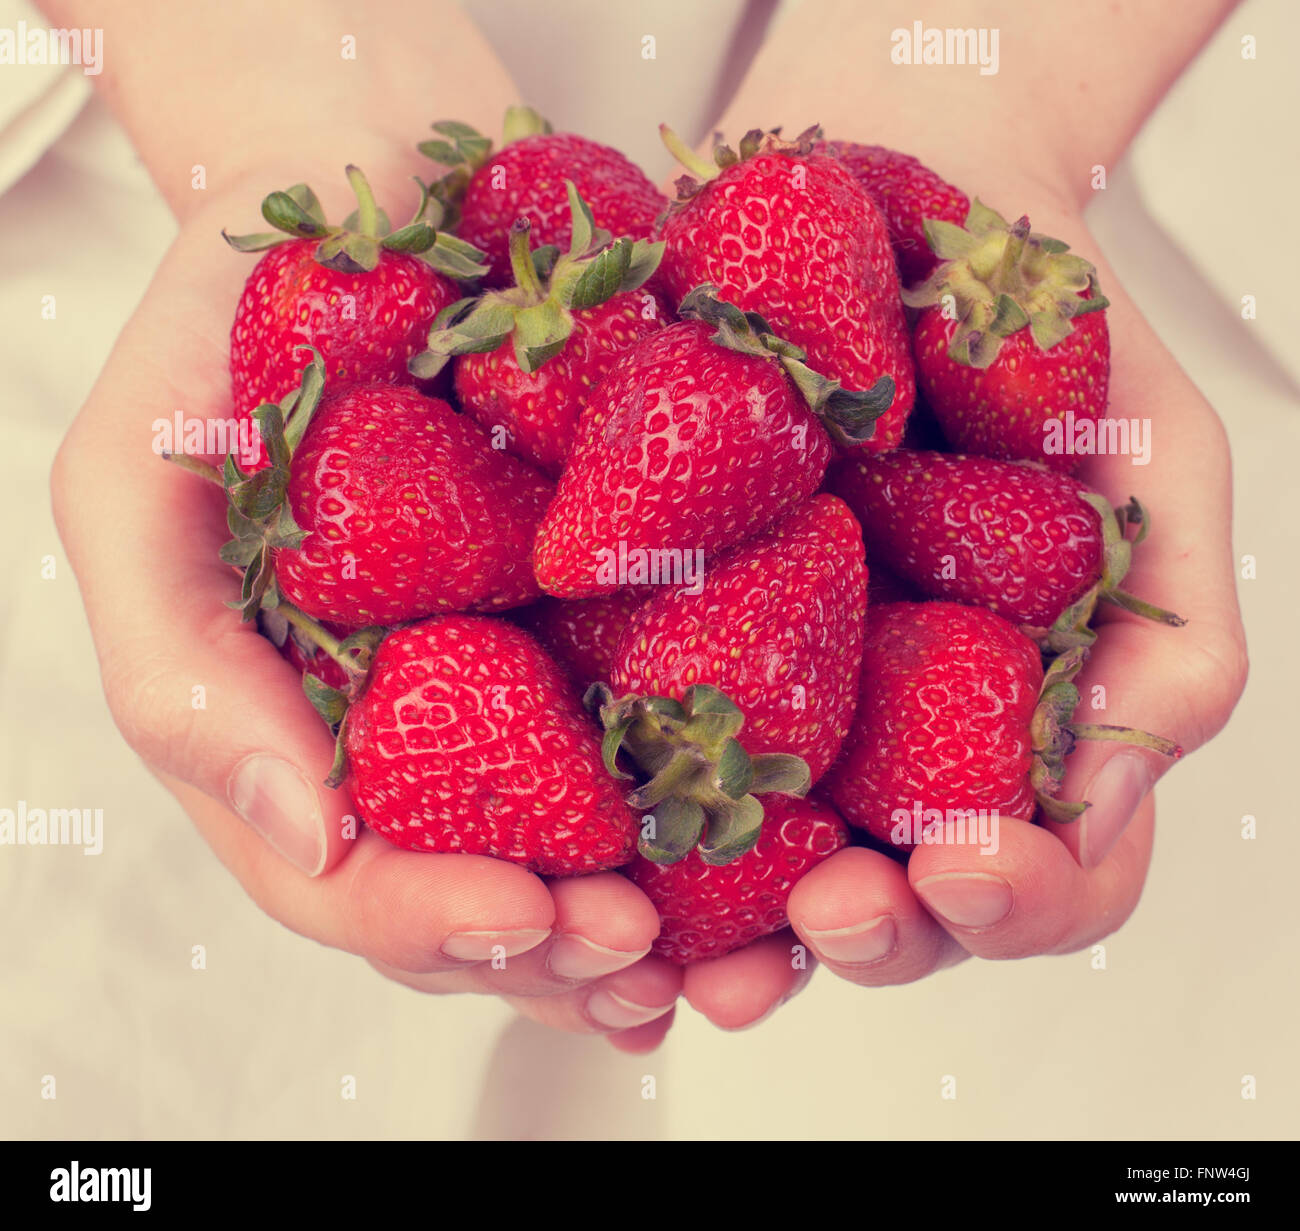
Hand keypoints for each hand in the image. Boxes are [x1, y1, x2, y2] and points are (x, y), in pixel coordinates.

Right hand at [51, 161, 682, 1050]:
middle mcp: (421, 723)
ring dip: (662, 914)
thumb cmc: (228, 328)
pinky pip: (684, 716)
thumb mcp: (138, 484)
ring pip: (592, 839)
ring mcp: (527, 670)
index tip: (530, 914)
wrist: (366, 180)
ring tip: (732, 948)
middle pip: (485, 890)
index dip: (433, 921)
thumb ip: (181, 666)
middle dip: (562, 947)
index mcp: (301, 724)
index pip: (352, 879)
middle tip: (644, 954)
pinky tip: (787, 845)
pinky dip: (733, 796)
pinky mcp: (625, 602)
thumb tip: (303, 829)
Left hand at [678, 0, 1246, 1025]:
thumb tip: (1100, 784)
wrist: (922, 203)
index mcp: (1021, 720)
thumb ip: (1170, 634)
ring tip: (695, 952)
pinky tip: (602, 861)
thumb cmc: (1054, 343)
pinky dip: (635, 830)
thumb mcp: (1162, 470)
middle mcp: (904, 738)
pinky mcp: (680, 640)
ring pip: (773, 870)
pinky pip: (655, 758)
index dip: (1018, 898)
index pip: (1049, 871)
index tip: (965, 855)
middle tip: (830, 906)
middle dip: (875, 934)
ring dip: (743, 933)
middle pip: (905, 905)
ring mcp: (788, 701)